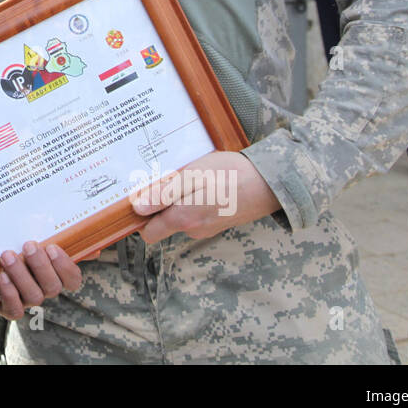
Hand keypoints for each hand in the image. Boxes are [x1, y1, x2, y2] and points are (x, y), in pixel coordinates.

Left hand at [0, 242, 82, 320]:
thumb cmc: (16, 248)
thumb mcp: (39, 241)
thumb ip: (66, 242)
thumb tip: (95, 247)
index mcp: (55, 275)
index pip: (73, 279)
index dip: (66, 267)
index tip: (53, 248)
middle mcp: (44, 290)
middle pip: (52, 287)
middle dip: (41, 266)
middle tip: (29, 245)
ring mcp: (26, 300)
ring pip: (33, 296)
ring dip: (21, 275)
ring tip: (8, 256)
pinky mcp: (7, 308)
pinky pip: (14, 309)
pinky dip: (9, 293)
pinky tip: (2, 276)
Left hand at [130, 151, 280, 243]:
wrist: (269, 183)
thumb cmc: (229, 174)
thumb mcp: (192, 176)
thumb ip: (163, 194)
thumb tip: (137, 208)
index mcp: (183, 219)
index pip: (149, 232)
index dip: (141, 216)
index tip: (140, 195)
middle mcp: (193, 230)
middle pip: (163, 223)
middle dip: (160, 205)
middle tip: (167, 179)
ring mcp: (207, 229)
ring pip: (180, 217)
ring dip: (179, 200)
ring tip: (189, 176)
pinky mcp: (217, 222)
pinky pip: (196, 214)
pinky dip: (195, 201)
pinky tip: (204, 183)